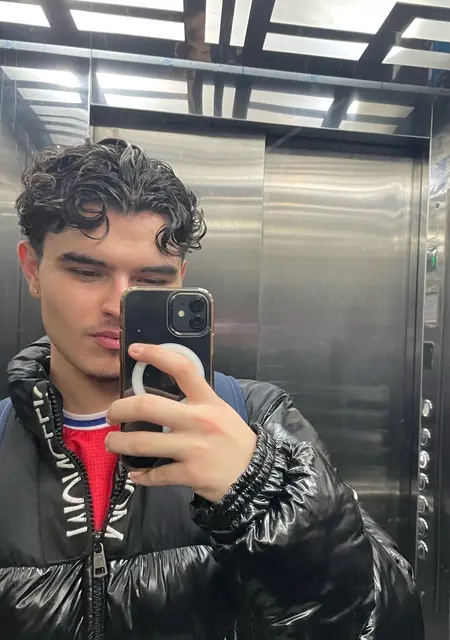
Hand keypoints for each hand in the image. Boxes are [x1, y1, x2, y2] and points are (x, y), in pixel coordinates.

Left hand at [105, 344, 256, 502]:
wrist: (256, 475)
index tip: (134, 349)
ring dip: (119, 443)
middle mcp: (199, 420)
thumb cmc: (234, 440)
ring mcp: (193, 447)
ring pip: (142, 443)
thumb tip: (160, 394)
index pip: (182, 368)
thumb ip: (195, 401)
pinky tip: (137, 473)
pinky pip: (155, 474)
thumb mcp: (220, 411)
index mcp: (208, 401)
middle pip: (147, 406)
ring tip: (112, 443)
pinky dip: (141, 475)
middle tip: (111, 413)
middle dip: (119, 409)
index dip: (155, 354)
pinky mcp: (189, 473)